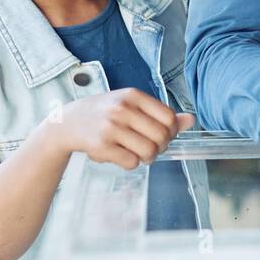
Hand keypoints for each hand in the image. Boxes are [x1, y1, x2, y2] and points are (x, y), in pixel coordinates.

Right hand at [44, 88, 192, 168]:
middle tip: (152, 148)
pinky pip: (131, 162)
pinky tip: (122, 155)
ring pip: (149, 151)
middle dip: (161, 147)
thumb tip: (191, 120)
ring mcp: (110, 128)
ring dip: (148, 157)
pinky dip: (132, 163)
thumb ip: (161, 113)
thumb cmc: (106, 113)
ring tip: (140, 154)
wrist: (67, 122)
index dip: (172, 131)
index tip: (164, 136)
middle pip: (161, 137)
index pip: (169, 117)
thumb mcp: (132, 106)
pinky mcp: (101, 146)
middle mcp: (122, 109)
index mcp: (133, 96)